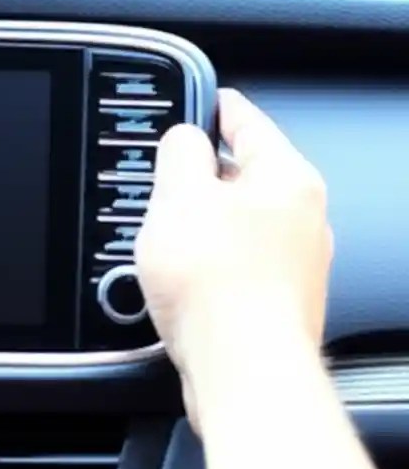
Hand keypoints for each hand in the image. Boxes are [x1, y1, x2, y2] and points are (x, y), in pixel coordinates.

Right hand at [135, 88, 332, 431]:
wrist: (241, 368)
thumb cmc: (218, 286)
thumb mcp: (179, 197)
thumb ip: (179, 154)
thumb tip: (183, 140)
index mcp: (288, 179)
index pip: (250, 123)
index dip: (218, 107)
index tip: (204, 100)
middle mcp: (304, 219)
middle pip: (245, 178)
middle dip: (202, 179)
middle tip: (165, 183)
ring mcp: (297, 264)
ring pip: (241, 225)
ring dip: (203, 227)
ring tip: (167, 241)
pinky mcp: (279, 302)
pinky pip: (238, 267)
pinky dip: (210, 266)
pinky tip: (183, 282)